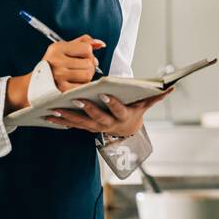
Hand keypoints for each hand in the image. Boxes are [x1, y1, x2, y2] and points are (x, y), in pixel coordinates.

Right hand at [42, 35, 105, 91]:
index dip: (88, 53)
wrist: (36, 82)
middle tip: (80, 67)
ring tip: (77, 75)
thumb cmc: (54, 63)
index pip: (87, 48)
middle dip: (89, 66)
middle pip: (89, 63)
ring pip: (88, 75)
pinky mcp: (62, 89)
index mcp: (57, 48)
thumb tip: (101, 44)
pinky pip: (83, 86)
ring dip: (86, 76)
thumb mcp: (65, 48)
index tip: (82, 56)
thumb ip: (84, 42)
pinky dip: (82, 85)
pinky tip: (74, 83)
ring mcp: (58, 76)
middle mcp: (56, 61)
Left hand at [44, 89, 171, 136]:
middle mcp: (107, 124)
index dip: (111, 102)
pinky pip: (71, 124)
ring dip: (66, 117)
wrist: (126, 131)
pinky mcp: (85, 128)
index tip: (104, 93)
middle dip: (86, 108)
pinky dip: (60, 121)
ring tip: (54, 109)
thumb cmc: (134, 112)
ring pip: (80, 122)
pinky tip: (48, 115)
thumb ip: (156, 96)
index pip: (117, 109)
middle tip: (75, 99)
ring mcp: (95, 127)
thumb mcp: (145, 105)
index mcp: (122, 116)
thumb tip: (171, 87)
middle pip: (96, 117)